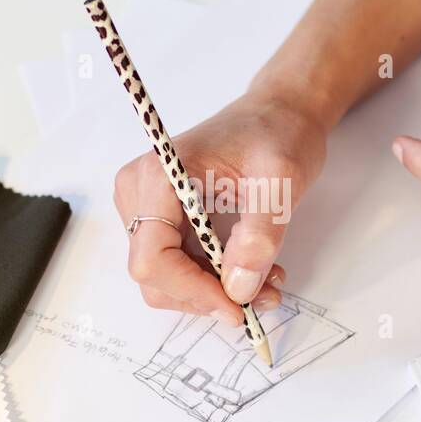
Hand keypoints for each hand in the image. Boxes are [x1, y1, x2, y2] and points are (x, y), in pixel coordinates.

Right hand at [114, 91, 326, 320]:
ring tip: (266, 282)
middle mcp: (139, 192)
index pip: (153, 258)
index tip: (238, 307)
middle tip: (265, 296)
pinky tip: (251, 270)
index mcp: (159, 177)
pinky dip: (211, 279)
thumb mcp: (281, 181)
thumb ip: (260, 234)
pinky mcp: (161, 218)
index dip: (193, 291)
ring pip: (165, 278)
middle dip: (207, 296)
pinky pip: (176, 265)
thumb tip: (239, 289)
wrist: (277, 114)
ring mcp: (146, 206)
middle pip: (155, 274)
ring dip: (212, 292)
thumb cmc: (278, 134)